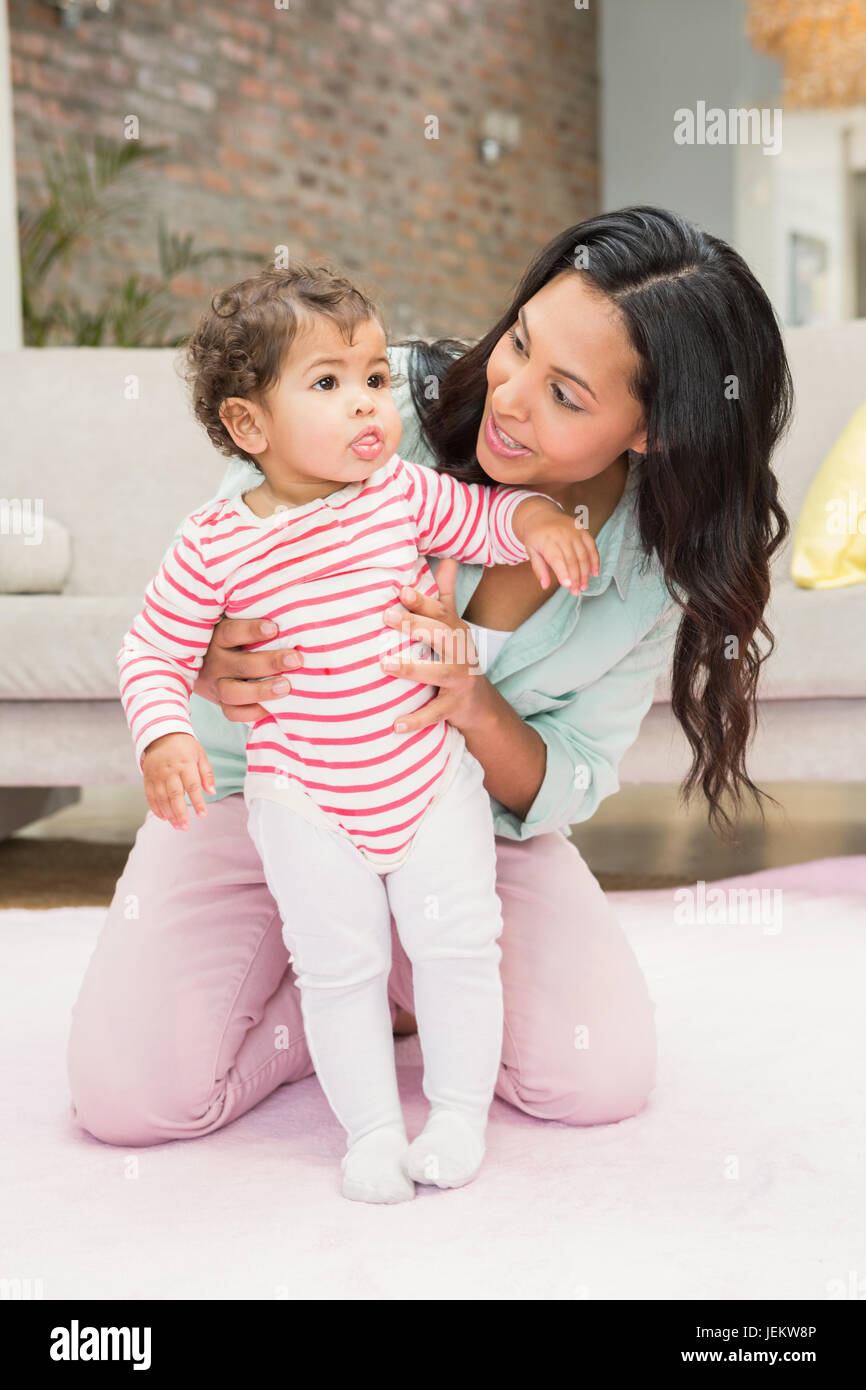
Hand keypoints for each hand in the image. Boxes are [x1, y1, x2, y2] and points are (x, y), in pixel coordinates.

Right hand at [141, 733, 215, 830]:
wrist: (161, 734)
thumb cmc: (185, 746)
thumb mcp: (200, 755)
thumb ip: (207, 774)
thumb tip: (211, 792)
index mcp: (185, 764)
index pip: (192, 786)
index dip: (197, 802)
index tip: (202, 814)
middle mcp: (170, 770)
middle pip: (175, 795)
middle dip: (180, 813)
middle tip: (185, 827)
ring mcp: (157, 775)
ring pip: (161, 798)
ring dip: (169, 814)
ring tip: (177, 825)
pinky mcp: (147, 777)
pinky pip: (150, 795)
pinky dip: (155, 808)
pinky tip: (163, 817)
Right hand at [193, 616, 302, 722]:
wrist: (201, 661)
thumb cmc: (234, 634)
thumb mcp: (234, 618)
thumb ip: (254, 612)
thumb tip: (297, 597)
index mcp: (217, 636)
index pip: (230, 632)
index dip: (252, 630)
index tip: (275, 628)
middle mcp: (214, 661)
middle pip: (239, 665)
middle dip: (269, 663)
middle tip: (296, 659)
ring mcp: (216, 684)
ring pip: (233, 693)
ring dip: (261, 691)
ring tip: (286, 687)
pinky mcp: (221, 702)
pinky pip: (233, 713)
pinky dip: (253, 713)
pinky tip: (273, 708)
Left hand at [378, 558, 490, 734]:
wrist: (480, 703)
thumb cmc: (456, 657)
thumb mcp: (452, 626)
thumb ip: (446, 596)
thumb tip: (448, 559)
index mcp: (456, 631)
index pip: (440, 612)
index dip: (421, 601)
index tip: (400, 590)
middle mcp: (461, 653)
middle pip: (441, 636)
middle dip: (415, 625)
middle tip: (387, 616)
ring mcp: (460, 679)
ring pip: (438, 673)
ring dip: (411, 668)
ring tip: (385, 665)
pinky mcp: (456, 706)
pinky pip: (435, 713)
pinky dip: (416, 719)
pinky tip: (395, 724)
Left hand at [518, 500, 599, 593]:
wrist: (542, 515)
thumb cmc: (536, 537)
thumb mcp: (531, 551)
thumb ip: (539, 569)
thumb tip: (544, 586)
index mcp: (547, 540)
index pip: (557, 558)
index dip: (563, 572)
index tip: (568, 585)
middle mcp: (562, 535)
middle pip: (572, 559)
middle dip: (576, 578)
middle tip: (576, 592)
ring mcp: (574, 532)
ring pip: (583, 555)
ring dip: (585, 573)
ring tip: (584, 586)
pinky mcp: (583, 531)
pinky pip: (592, 546)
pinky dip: (595, 560)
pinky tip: (595, 573)